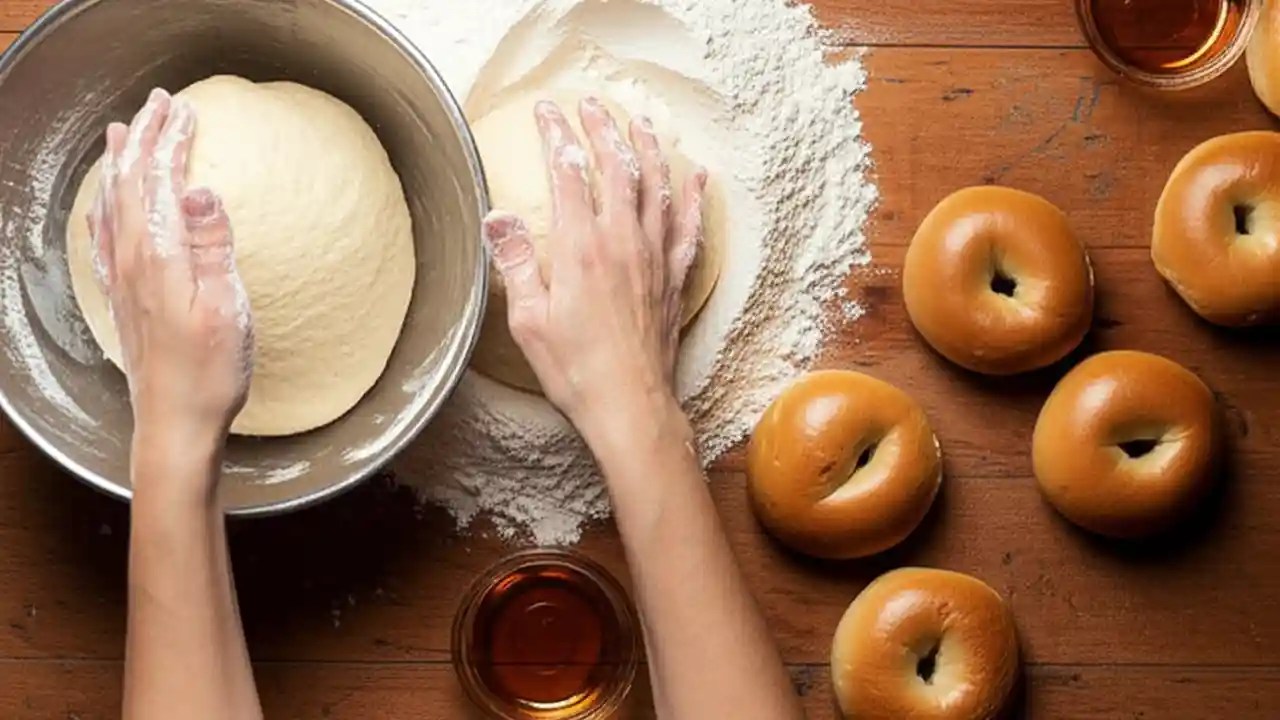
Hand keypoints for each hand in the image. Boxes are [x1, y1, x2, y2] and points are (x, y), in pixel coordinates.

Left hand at [88, 88, 252, 454]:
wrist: (176, 426)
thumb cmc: (211, 373)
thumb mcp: (226, 307)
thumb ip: (213, 246)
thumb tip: (200, 189)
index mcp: (161, 258)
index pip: (161, 182)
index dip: (172, 142)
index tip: (185, 110)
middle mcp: (133, 263)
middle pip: (132, 185)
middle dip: (145, 140)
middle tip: (159, 106)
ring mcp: (124, 282)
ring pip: (114, 207)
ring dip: (121, 166)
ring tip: (122, 135)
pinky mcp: (125, 301)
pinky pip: (105, 239)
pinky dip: (105, 209)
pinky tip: (104, 206)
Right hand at [483, 98, 705, 445]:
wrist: (629, 404)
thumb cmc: (574, 368)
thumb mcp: (528, 319)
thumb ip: (517, 262)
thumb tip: (497, 218)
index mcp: (580, 247)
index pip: (568, 172)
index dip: (557, 135)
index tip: (547, 111)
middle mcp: (621, 241)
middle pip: (616, 167)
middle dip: (602, 128)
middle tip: (591, 104)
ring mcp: (653, 257)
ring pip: (655, 186)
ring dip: (647, 148)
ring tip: (640, 122)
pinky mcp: (673, 277)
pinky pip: (687, 226)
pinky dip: (692, 196)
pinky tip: (697, 176)